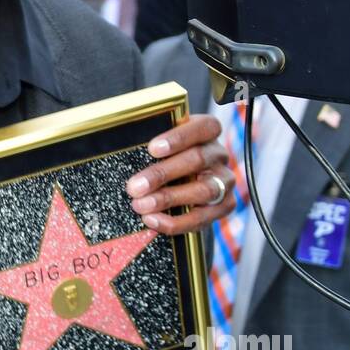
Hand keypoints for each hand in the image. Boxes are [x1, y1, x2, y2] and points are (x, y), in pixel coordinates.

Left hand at [125, 113, 234, 235]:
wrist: (182, 181)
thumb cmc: (166, 156)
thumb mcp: (161, 143)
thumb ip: (151, 144)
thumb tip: (124, 150)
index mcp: (208, 131)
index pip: (203, 127)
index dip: (179, 138)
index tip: (152, 149)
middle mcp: (219, 155)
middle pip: (198, 160)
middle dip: (162, 174)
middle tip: (135, 187)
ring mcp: (225, 181)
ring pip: (204, 190)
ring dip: (168, 199)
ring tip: (141, 206)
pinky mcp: (224, 205)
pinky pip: (202, 217)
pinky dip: (175, 222)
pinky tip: (152, 220)